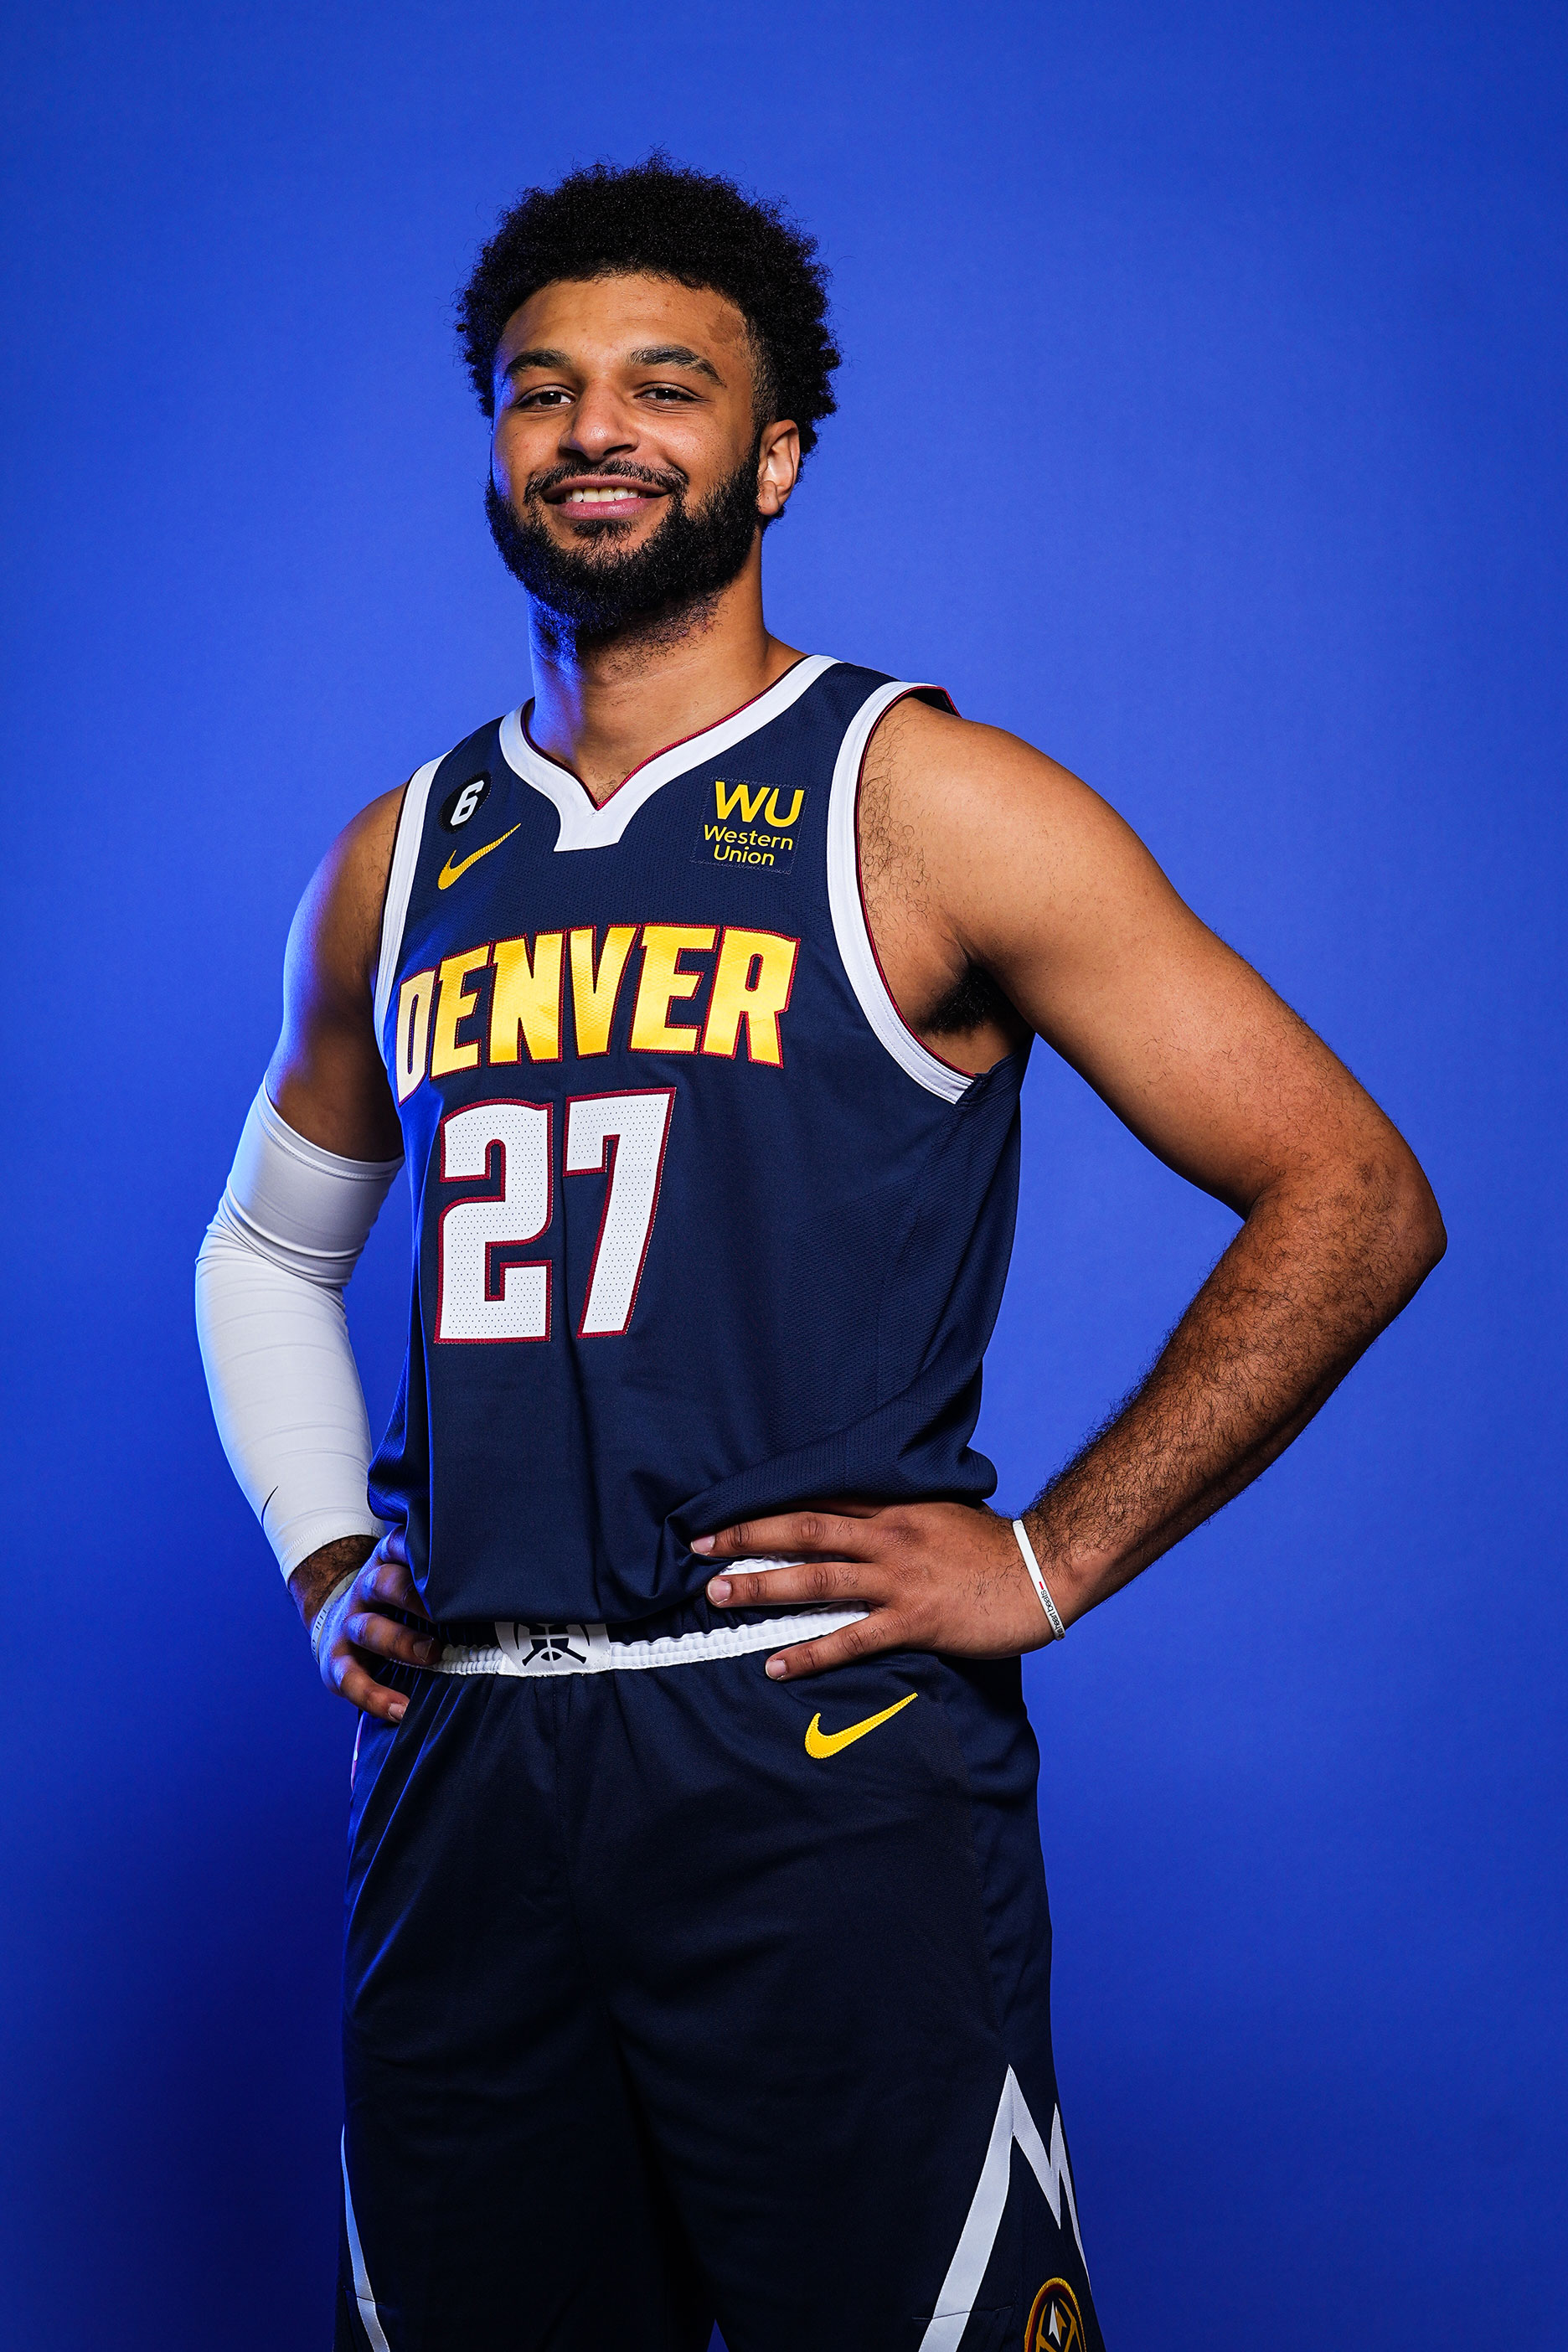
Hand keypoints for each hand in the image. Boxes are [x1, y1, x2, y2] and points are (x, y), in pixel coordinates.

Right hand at [306, 1528, 437, 1721]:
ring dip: (401, 1642)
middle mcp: (365, 1590)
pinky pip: (350, 1679)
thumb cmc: (394, 1603)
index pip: (399, 1546)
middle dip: (414, 1597)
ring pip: (369, 1629)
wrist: (336, 1623)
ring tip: (432, 1655)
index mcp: (386, 1564)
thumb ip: (443, 1578)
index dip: (419, 1551)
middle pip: (384, 1583)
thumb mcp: (411, 1579)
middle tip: (448, 1615)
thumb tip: (502, 1585)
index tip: (452, 1560)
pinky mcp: (336, 1661)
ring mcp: (349, 1625)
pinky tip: (402, 1709)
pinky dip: (375, 1697)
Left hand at [693, 1501, 1059, 1679]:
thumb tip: (862, 1519)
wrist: (1041, 1570)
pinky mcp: (914, 1620)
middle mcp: (888, 1538)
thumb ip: (899, 1515)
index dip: (769, 1508)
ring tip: (719, 1597)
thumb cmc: (993, 1546)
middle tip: (700, 1549)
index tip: (726, 1514)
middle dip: (747, 1538)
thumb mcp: (941, 1512)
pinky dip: (810, 1652)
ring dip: (764, 1587)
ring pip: (817, 1580)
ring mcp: (899, 1579)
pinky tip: (776, 1664)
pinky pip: (850, 1639)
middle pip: (804, 1531)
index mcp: (893, 1508)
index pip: (818, 1502)